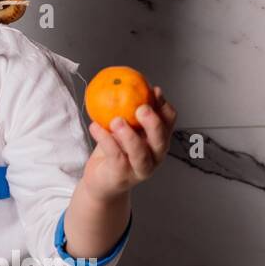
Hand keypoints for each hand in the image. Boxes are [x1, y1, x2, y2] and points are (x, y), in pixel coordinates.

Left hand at [84, 85, 176, 199]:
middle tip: (141, 108)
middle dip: (153, 123)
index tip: (154, 91)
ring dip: (129, 136)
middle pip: (161, 140)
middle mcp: (154, 156)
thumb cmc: (114, 151)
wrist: (101, 181)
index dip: (164, 107)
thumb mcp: (124, 129)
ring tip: (116, 121)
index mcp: (158, 141)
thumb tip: (124, 84)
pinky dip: (105, 141)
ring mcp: (140, 169)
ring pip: (140, 152)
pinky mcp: (122, 176)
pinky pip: (115, 156)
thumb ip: (127, 113)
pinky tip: (95, 127)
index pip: (169, 123)